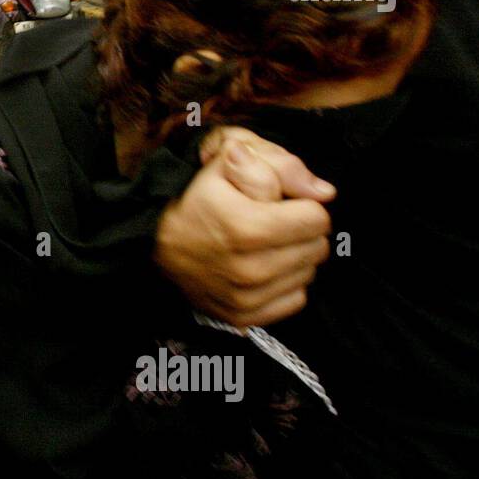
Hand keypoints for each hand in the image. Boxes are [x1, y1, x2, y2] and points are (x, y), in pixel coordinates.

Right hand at [154, 127, 336, 326]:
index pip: (317, 219)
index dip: (301, 204)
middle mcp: (247, 269)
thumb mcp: (228, 160)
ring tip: (263, 245)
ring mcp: (244, 298)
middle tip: (270, 222)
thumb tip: (324, 192)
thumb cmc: (197, 196)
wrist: (153, 239)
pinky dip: (284, 284)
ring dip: (293, 257)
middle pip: (317, 248)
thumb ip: (281, 165)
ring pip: (307, 274)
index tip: (279, 203)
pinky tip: (262, 268)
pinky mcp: (242, 318)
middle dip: (300, 231)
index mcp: (246, 227)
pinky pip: (295, 300)